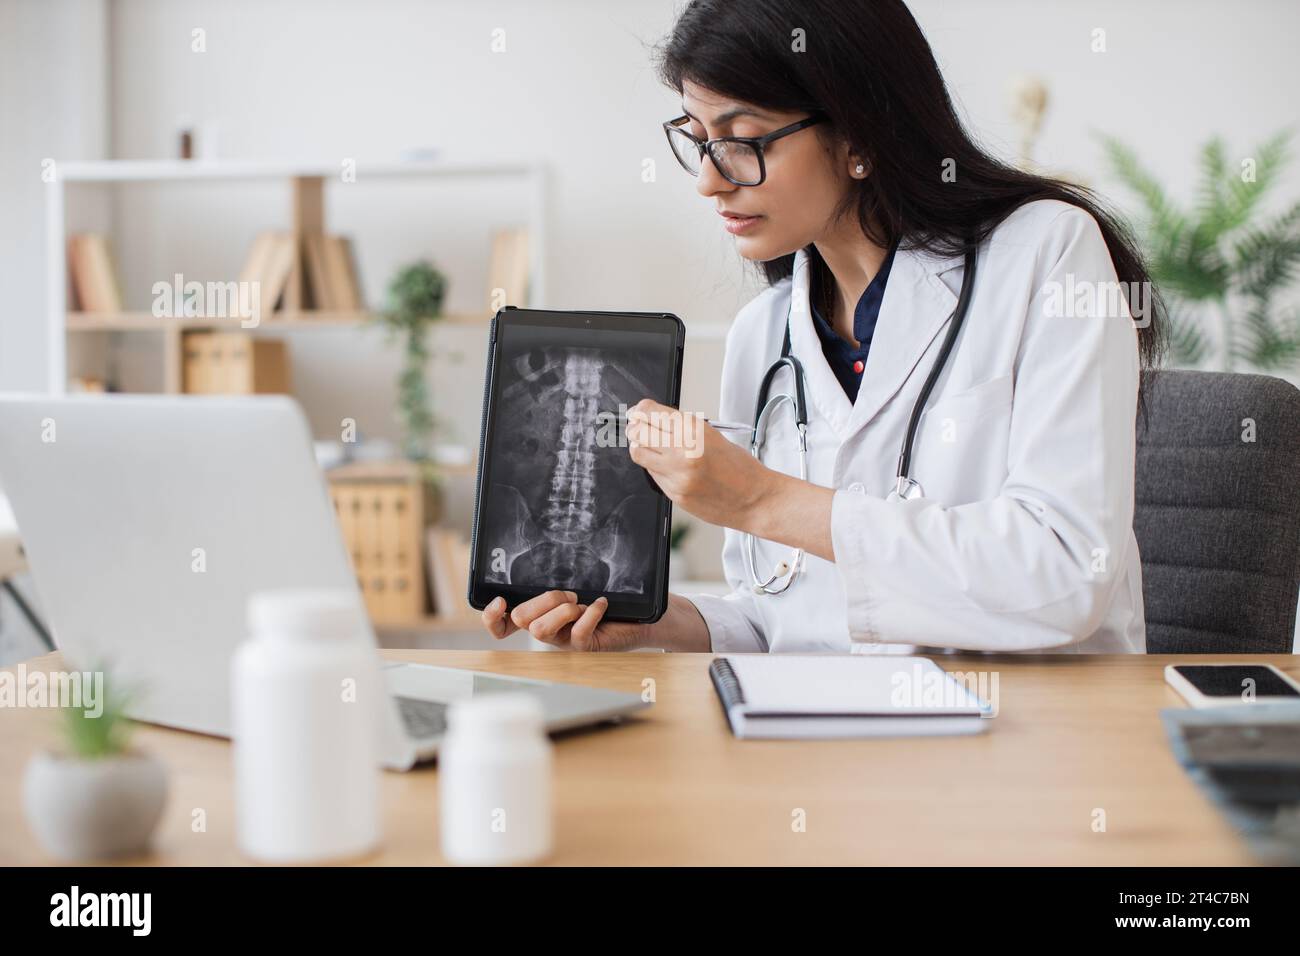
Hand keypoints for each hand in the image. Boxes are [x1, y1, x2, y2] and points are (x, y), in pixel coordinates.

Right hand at [480, 590, 647, 650]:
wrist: (636, 620)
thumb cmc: (602, 601)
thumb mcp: (575, 588)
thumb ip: (555, 581)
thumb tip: (544, 557)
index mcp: (538, 616)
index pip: (500, 626)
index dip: (492, 618)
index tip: (500, 601)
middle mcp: (546, 631)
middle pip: (521, 619)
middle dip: (543, 600)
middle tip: (569, 595)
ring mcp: (563, 642)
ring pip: (541, 630)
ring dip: (563, 609)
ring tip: (581, 603)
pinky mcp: (583, 648)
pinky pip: (578, 631)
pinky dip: (592, 612)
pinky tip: (602, 604)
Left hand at [625, 398, 771, 530]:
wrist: (755, 498)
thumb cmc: (739, 467)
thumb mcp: (711, 435)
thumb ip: (681, 427)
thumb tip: (652, 419)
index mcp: (694, 430)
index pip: (649, 412)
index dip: (640, 410)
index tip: (638, 411)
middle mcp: (683, 450)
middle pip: (637, 432)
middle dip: (635, 428)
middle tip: (639, 428)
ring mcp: (676, 474)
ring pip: (638, 454)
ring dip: (640, 448)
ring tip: (650, 447)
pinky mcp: (674, 493)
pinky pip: (652, 474)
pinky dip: (654, 467)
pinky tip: (668, 466)